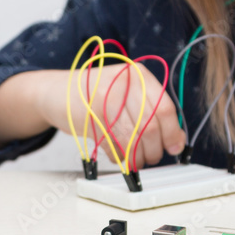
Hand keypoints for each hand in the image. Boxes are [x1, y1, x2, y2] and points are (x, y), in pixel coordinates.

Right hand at [35, 64, 186, 169]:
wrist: (58, 91)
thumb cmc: (98, 94)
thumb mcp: (128, 92)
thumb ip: (152, 110)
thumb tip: (177, 139)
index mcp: (138, 74)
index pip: (164, 108)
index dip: (172, 133)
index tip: (174, 147)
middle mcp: (122, 83)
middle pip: (150, 127)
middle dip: (154, 149)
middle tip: (152, 157)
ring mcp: (103, 100)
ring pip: (132, 140)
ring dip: (137, 157)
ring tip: (136, 160)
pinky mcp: (88, 118)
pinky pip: (112, 146)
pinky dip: (119, 157)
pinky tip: (118, 154)